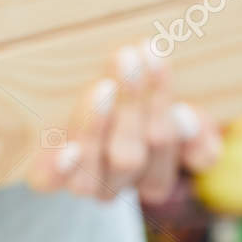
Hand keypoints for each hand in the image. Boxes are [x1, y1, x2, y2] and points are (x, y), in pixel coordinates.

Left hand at [28, 41, 220, 203]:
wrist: (64, 113)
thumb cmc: (130, 106)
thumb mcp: (170, 113)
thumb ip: (195, 126)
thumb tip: (190, 124)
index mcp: (152, 175)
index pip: (164, 144)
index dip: (160, 101)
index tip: (156, 58)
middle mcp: (118, 183)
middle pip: (131, 155)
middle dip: (132, 104)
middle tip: (127, 58)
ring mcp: (82, 182)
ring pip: (94, 163)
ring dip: (99, 124)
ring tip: (103, 87)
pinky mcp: (46, 175)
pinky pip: (49, 181)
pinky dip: (59, 167)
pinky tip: (68, 150)